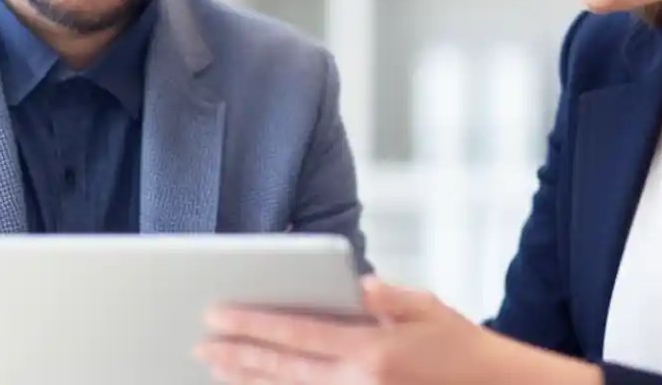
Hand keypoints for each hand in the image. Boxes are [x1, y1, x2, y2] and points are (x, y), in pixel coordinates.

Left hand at [196, 275, 517, 383]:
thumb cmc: (461, 346)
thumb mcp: (430, 309)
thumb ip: (390, 297)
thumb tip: (358, 285)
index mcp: (371, 351)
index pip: (297, 333)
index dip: (252, 324)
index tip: (217, 314)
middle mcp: (357, 384)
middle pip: (282, 369)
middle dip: (236, 355)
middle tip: (200, 344)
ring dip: (248, 381)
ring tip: (215, 369)